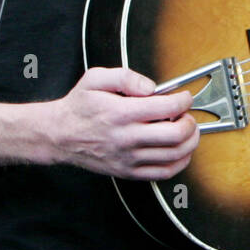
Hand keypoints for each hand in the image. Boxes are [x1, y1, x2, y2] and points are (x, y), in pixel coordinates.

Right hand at [45, 66, 198, 179]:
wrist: (60, 135)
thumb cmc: (79, 107)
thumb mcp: (96, 79)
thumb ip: (125, 77)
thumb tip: (151, 87)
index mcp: (121, 113)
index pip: (166, 107)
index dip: (183, 100)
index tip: (184, 97)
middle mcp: (127, 137)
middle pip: (175, 134)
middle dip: (190, 121)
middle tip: (186, 114)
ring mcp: (129, 158)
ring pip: (174, 155)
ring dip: (190, 141)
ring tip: (187, 130)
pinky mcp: (128, 172)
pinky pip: (164, 173)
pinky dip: (180, 162)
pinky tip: (180, 151)